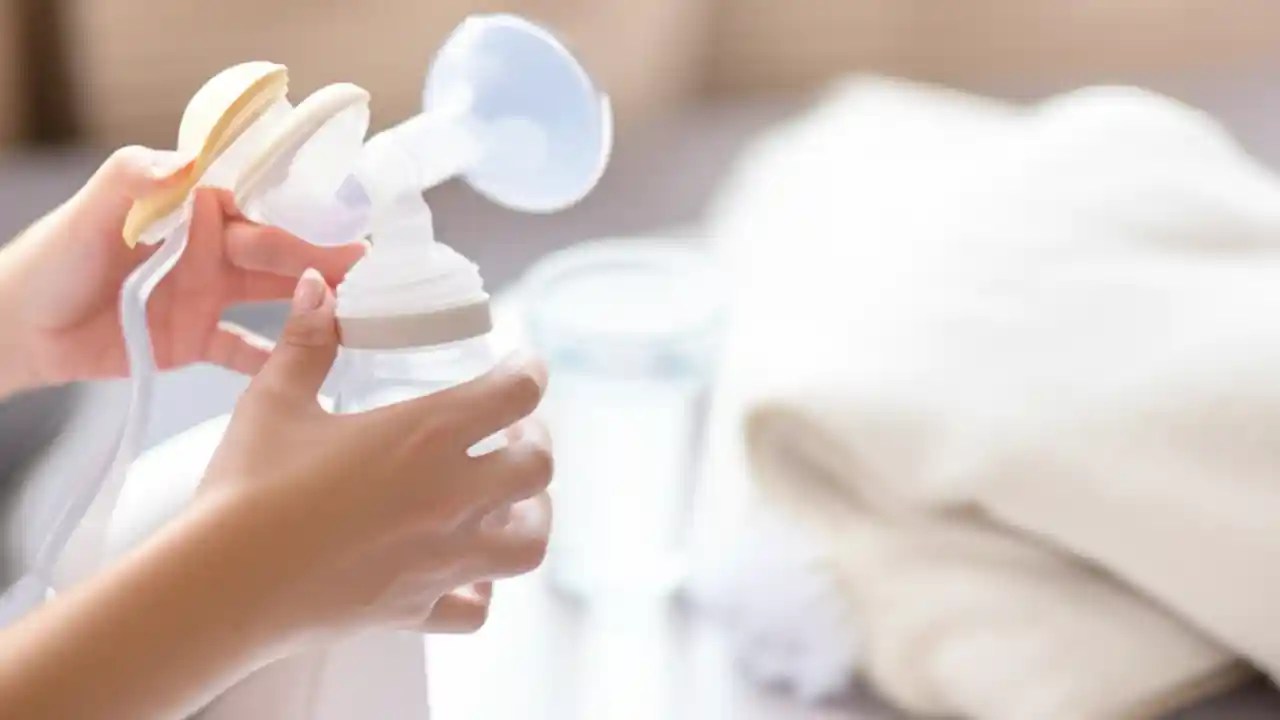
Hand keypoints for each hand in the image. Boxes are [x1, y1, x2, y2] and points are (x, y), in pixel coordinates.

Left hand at [0, 146, 365, 393]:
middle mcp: (207, 248)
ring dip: (313, 301)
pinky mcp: (197, 338)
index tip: (342, 219)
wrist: (18, 329)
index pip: (256, 205)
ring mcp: (206, 294)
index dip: (300, 212)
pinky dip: (277, 359)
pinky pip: (246, 350)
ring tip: (357, 311)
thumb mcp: (86, 214)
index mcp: (190, 208)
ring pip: (274, 294)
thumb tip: (185, 159)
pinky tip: (310, 366)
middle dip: (322, 258)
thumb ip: (131, 180)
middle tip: (365, 269)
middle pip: (276, 250)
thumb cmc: (48, 262)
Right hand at [201, 270, 551, 645]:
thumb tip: (319, 287)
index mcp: (425, 434)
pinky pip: (479, 607)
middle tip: (512, 432)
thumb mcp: (275, 400)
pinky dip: (483, 588)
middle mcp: (450, 496)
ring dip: (532, 515)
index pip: (516, 392)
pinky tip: (466, 569)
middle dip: (535, 442)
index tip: (523, 366)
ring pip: (530, 542)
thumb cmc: (247, 488)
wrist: (220, 585)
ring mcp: (442, 559)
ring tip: (510, 502)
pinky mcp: (418, 609)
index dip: (530, 371)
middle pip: (538, 467)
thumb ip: (307, 341)